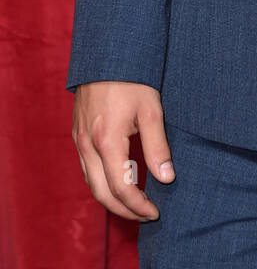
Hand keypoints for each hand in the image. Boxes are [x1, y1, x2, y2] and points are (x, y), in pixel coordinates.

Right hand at [72, 81, 173, 220]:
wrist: (107, 53)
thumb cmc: (132, 78)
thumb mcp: (151, 110)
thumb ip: (158, 146)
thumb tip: (167, 178)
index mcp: (107, 141)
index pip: (121, 189)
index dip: (138, 206)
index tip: (156, 212)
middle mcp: (88, 145)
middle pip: (101, 193)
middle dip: (124, 210)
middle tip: (147, 215)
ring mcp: (79, 139)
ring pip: (91, 183)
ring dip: (111, 199)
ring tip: (136, 203)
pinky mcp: (78, 133)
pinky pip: (86, 168)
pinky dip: (101, 182)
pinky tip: (119, 180)